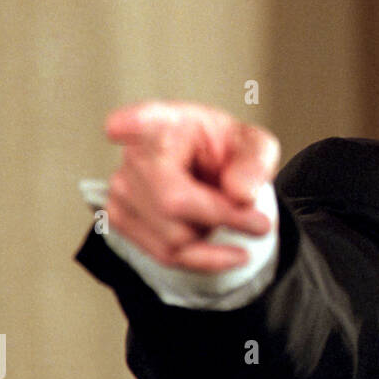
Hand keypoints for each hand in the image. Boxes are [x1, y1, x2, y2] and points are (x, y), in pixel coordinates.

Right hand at [102, 100, 280, 272]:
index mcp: (169, 122)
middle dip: (223, 218)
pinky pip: (164, 255)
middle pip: (172, 202)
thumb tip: (240, 193)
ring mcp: (122, 188)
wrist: (209, 173)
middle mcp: (137, 154)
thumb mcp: (255, 147)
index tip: (118, 126)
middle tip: (260, 222)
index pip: (145, 120)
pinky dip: (203, 258)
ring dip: (213, 238)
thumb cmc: (224, 152)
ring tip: (231, 220)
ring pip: (172, 237)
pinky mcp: (119, 219)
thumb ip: (255, 162)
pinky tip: (222, 247)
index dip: (130, 124)